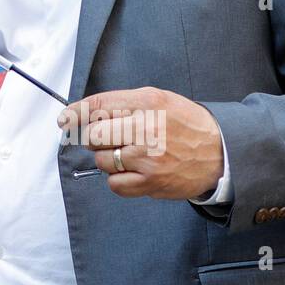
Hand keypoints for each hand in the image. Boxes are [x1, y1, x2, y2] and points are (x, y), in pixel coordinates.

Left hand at [58, 87, 223, 199]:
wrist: (219, 152)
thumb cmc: (184, 124)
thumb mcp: (158, 100)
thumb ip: (122, 103)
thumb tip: (82, 111)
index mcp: (147, 102)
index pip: (98, 105)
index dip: (74, 113)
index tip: (65, 119)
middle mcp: (145, 128)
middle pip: (93, 135)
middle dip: (93, 138)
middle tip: (106, 139)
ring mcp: (148, 157)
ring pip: (102, 161)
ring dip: (108, 159)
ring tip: (129, 154)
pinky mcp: (151, 182)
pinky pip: (114, 184)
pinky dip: (118, 179)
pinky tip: (133, 171)